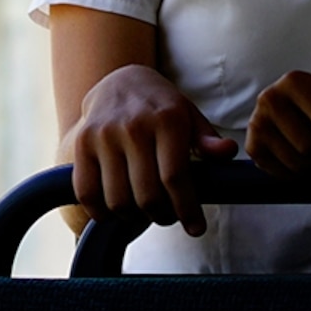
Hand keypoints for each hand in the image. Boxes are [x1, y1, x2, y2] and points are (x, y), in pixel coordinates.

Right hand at [65, 65, 231, 235]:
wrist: (119, 81)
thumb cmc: (161, 107)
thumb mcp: (190, 116)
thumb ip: (207, 139)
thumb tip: (228, 152)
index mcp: (167, 119)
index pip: (175, 178)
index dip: (186, 210)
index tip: (195, 228)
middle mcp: (133, 127)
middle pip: (147, 195)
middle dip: (163, 216)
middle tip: (169, 216)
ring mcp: (104, 135)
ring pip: (118, 200)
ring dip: (134, 217)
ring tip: (144, 210)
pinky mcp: (83, 144)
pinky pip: (87, 192)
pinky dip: (101, 211)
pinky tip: (115, 209)